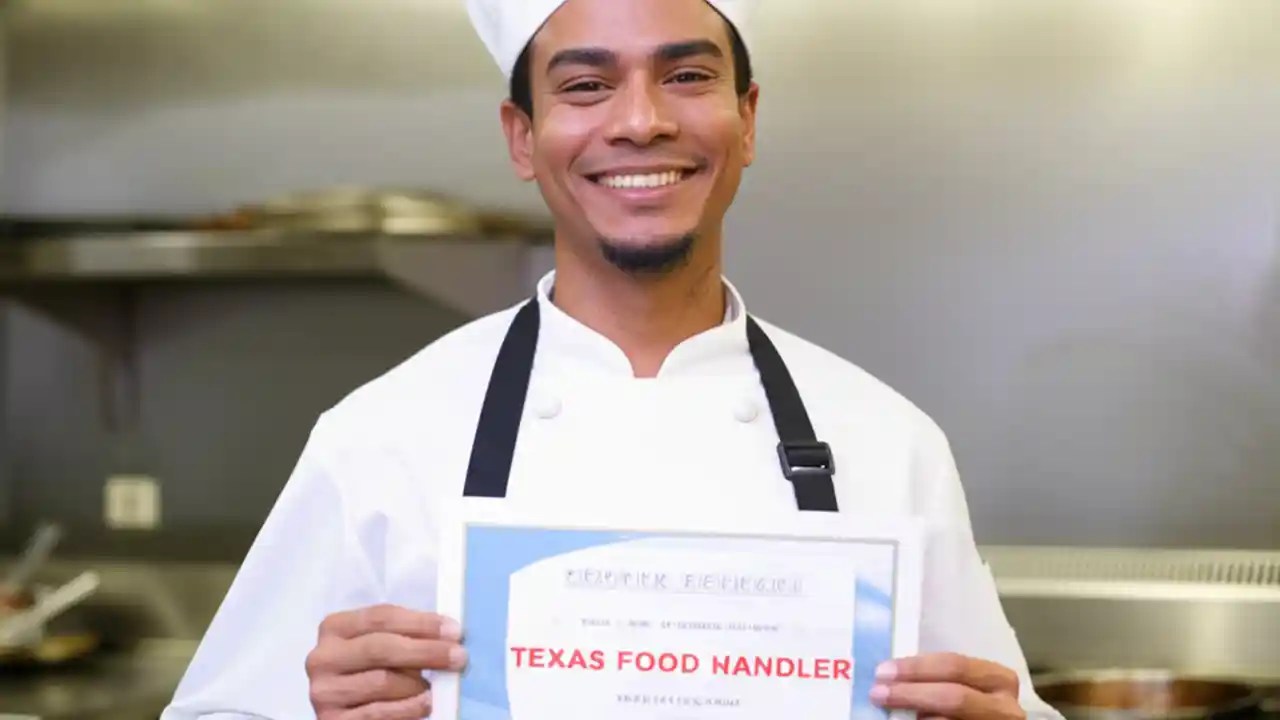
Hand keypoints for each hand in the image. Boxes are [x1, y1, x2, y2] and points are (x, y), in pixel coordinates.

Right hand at [306, 604, 466, 719]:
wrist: (351, 709)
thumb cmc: (372, 668)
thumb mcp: (379, 643)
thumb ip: (402, 634)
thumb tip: (447, 632)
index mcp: (334, 627)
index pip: (381, 617)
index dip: (420, 622)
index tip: (454, 630)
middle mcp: (322, 658)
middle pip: (380, 648)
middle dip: (425, 651)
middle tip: (458, 656)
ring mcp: (324, 692)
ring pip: (382, 682)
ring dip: (418, 683)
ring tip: (436, 685)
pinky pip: (378, 713)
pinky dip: (408, 708)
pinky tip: (426, 703)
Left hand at [870, 653, 1024, 719]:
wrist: (979, 719)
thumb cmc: (967, 702)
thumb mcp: (962, 684)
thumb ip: (937, 678)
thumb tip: (891, 673)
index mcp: (1000, 679)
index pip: (955, 665)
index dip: (916, 668)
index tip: (883, 671)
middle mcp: (1006, 707)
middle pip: (953, 697)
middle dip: (911, 693)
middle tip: (877, 693)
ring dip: (913, 717)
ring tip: (889, 714)